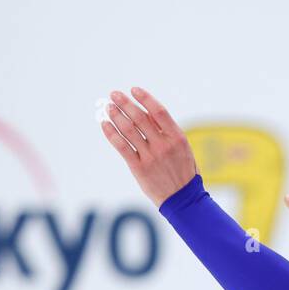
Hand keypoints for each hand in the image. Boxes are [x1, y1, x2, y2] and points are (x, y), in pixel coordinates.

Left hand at [101, 87, 196, 205]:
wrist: (183, 200)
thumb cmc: (183, 172)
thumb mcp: (182, 149)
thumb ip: (167, 132)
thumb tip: (147, 113)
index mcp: (177, 138)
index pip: (158, 111)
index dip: (144, 98)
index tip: (133, 90)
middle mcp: (163, 145)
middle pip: (140, 118)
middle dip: (125, 103)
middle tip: (114, 94)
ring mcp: (151, 157)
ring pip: (128, 130)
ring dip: (116, 115)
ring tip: (108, 107)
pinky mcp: (139, 168)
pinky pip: (122, 146)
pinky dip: (111, 133)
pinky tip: (105, 124)